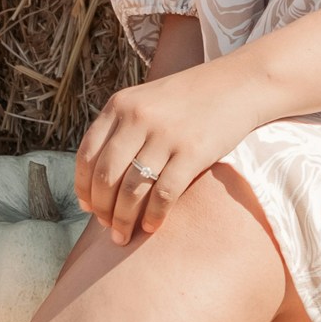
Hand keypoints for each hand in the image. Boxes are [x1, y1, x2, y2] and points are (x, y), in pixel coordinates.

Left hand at [75, 56, 273, 243]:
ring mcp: (165, 135)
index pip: (86, 155)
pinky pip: (164, 194)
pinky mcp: (193, 152)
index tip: (88, 208)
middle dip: (102, 210)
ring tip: (123, 237)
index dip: (83, 188)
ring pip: (131, 190)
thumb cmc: (189, 99)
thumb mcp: (146, 101)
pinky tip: (152, 227)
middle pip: (105, 177)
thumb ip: (121, 129)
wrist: (238, 84)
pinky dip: (154, 216)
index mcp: (120, 105)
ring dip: (123, 220)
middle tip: (107, 228)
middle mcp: (138, 118)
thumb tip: (96, 182)